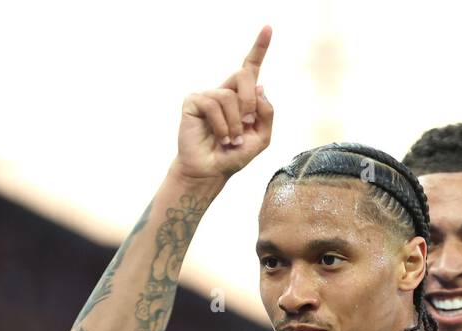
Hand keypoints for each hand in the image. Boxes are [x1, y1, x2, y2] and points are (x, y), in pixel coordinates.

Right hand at [174, 26, 273, 182]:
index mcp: (242, 97)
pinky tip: (221, 138)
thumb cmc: (234, 155)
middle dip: (250, 102)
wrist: (210, 171)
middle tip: (248, 124)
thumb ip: (266, 113)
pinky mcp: (194, 101)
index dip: (259, 48)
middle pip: (245, 75)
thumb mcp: (261, 137)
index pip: (251, 68)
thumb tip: (260, 87)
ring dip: (236, 124)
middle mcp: (225, 91)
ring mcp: (208, 94)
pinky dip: (223, 126)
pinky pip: (214, 104)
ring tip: (231, 140)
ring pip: (231, 96)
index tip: (268, 28)